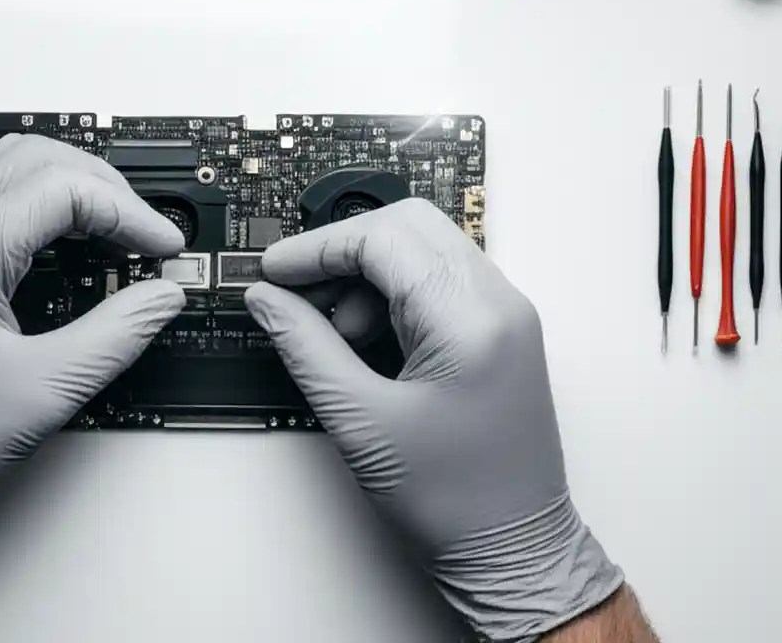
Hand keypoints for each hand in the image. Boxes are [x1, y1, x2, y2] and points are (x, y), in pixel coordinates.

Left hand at [0, 135, 185, 583]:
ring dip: (73, 191)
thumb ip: (117, 333)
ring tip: (119, 234)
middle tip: (146, 232)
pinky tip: (78, 248)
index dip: (126, 213)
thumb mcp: (47, 390)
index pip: (59, 190)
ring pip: (11, 172)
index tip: (164, 248)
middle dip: (102, 186)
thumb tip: (163, 295)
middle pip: (33, 159)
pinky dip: (45, 212)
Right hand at [244, 199, 622, 640]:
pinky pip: (439, 284)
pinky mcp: (499, 334)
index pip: (385, 239)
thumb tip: (268, 300)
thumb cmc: (455, 504)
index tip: (274, 272)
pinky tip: (363, 339)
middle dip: (343, 252)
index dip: (318, 249)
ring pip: (424, 252)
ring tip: (332, 331)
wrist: (513, 552)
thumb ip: (306, 348)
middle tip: (296, 290)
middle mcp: (499, 304)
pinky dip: (393, 297)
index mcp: (471, 321)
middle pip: (409, 228)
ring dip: (367, 276)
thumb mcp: (361, 421)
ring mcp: (505, 317)